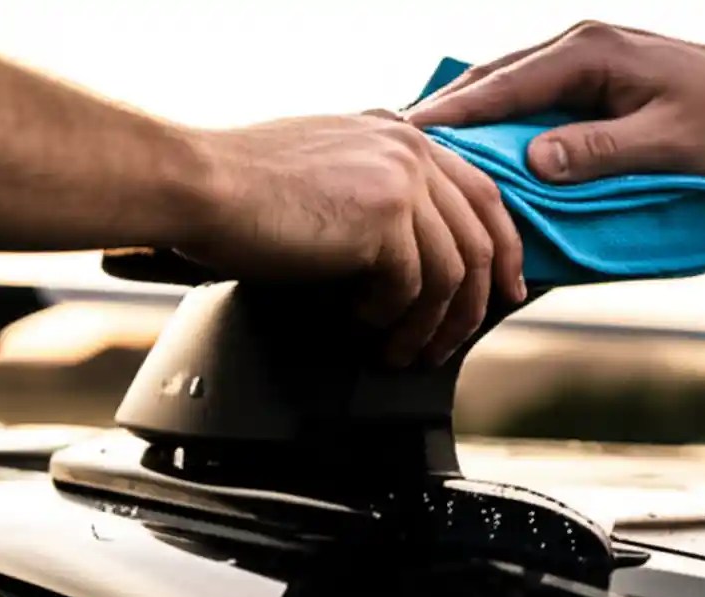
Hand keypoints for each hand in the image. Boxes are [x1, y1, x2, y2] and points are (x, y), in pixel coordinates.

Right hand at [183, 114, 525, 366]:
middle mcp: (410, 149)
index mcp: (399, 135)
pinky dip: (390, 318)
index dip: (502, 249)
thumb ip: (372, 196)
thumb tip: (399, 254)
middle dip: (475, 303)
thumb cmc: (241, 191)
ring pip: (453, 272)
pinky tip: (359, 323)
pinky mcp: (386, 218)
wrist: (200, 187)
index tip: (503, 290)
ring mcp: (402, 180)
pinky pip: (414, 288)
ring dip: (429, 326)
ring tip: (398, 353)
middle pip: (480, 237)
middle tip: (452, 344)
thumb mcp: (325, 176)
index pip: (479, 193)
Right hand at [403, 21, 704, 182]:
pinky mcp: (589, 77)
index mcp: (590, 54)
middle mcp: (579, 46)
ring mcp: (583, 58)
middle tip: (398, 139)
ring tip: (423, 142)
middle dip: (447, 108)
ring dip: (468, 110)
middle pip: (495, 77)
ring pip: (508, 83)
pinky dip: (497, 115)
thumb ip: (600, 151)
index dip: (457, 112)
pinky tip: (476, 139)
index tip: (411, 134)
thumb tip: (534, 161)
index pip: (507, 84)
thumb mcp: (667, 143)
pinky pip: (529, 95)